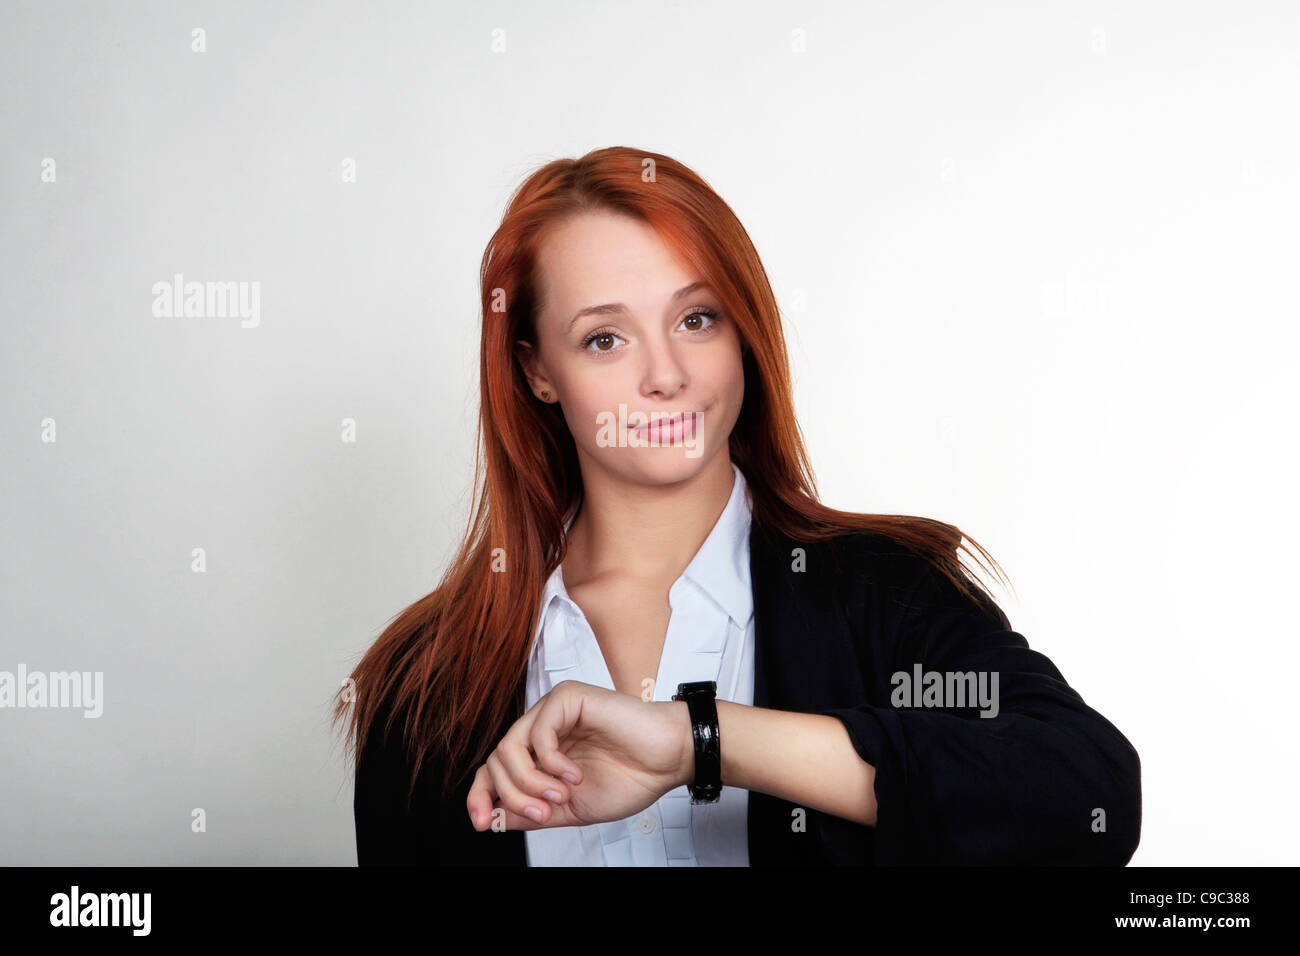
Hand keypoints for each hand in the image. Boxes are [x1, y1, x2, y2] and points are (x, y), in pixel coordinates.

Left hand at [466, 680, 692, 831]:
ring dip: (530, 781)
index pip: (494, 769)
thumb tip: (492, 819)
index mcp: (540, 752)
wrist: (667, 761)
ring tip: (561, 796)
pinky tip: (574, 775)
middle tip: (543, 814)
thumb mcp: (571, 809)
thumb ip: (532, 812)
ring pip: (509, 747)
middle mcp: (541, 728)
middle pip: (496, 761)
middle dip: (513, 796)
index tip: (482, 824)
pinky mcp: (568, 697)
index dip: (481, 796)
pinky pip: (538, 732)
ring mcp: (553, 710)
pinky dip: (551, 761)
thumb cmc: (630, 778)